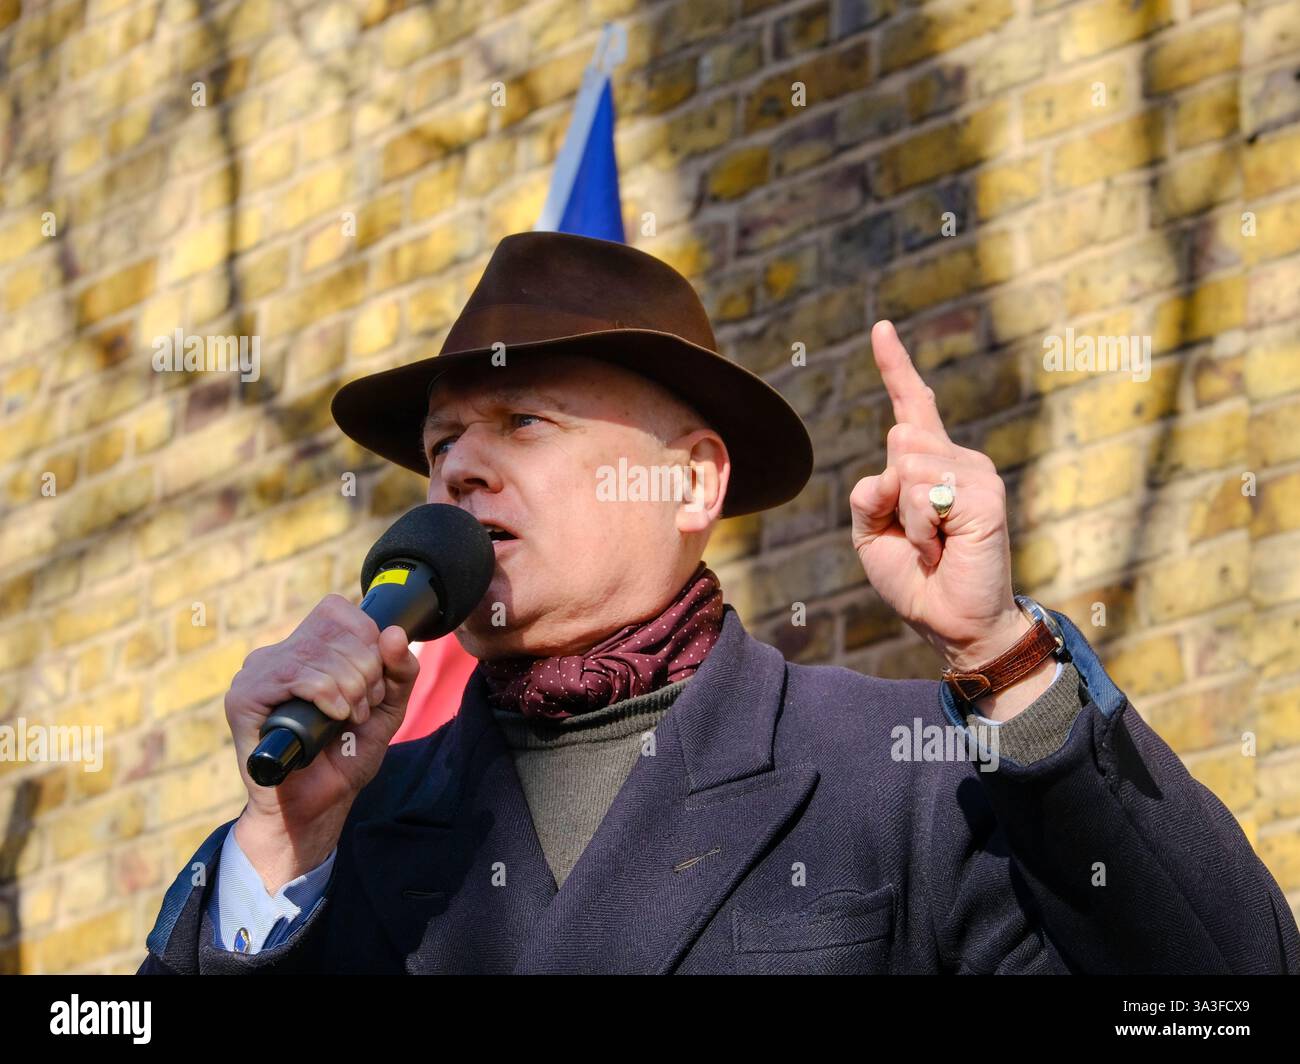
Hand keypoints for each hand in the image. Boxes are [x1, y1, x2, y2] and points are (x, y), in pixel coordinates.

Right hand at [224, 593, 420, 891]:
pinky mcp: (244, 697)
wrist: (317, 804)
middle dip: (367, 676)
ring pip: (324, 655)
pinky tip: (332, 719)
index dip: (367, 643)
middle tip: (360, 711)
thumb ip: (399, 670)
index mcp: (305, 647)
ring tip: (346, 720)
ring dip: (352, 693)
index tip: (371, 684)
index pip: (338, 612)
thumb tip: (393, 633)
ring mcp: (256, 672)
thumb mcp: (387, 707)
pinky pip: (300, 676)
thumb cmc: (345, 754)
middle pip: (340, 634)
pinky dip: (330, 698)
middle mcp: (277, 652)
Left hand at [849, 321, 1030, 675]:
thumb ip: (869, 494)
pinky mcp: (986, 495)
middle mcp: (958, 460)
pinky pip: (924, 493)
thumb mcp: (872, 534)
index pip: (912, 406)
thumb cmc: (915, 580)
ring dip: (906, 519)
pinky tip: (944, 549)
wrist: (952, 624)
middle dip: (890, 496)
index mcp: (930, 464)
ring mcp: (977, 474)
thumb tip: (893, 466)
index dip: (895, 366)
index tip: (881, 328)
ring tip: (932, 546)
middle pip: (898, 438)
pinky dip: (920, 530)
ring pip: (906, 463)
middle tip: (918, 538)